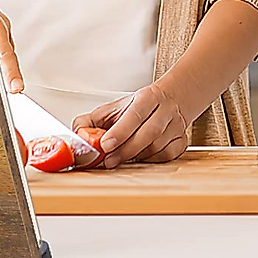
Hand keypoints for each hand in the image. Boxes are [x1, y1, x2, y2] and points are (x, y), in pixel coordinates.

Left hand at [73, 82, 188, 167]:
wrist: (172, 100)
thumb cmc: (139, 107)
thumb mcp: (114, 108)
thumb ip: (91, 120)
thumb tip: (76, 134)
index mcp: (148, 97)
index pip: (135, 113)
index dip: (121, 131)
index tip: (106, 144)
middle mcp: (165, 110)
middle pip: (148, 133)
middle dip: (126, 150)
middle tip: (109, 160)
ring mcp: (176, 126)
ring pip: (157, 147)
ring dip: (136, 156)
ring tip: (120, 158)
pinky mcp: (181, 142)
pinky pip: (165, 157)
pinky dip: (150, 160)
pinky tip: (139, 156)